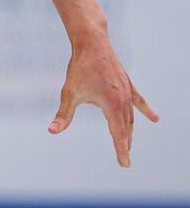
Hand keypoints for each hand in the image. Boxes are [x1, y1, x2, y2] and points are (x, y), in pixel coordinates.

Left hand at [49, 33, 157, 167]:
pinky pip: (138, 101)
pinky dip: (145, 111)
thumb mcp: (69, 93)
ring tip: (129, 144)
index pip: (119, 134)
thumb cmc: (79, 68)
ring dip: (130, 131)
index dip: (121, 150)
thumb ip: (63, 115)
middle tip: (125, 160)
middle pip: (126, 128)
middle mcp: (123, 99)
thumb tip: (52, 131)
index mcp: (112, 104)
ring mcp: (127, 91)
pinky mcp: (127, 84)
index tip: (125, 164)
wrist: (92, 43)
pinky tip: (155, 119)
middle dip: (126, 144)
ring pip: (131, 117)